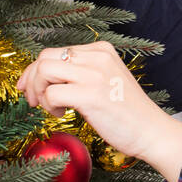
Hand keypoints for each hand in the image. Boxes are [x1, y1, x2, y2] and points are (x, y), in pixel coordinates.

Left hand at [16, 42, 181, 178]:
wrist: (151, 131)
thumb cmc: (127, 111)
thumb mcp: (106, 79)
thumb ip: (81, 71)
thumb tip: (41, 74)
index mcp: (102, 50)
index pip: (55, 51)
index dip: (35, 70)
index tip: (30, 87)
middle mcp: (98, 57)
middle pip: (45, 58)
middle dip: (31, 79)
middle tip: (33, 100)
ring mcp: (95, 74)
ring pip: (44, 71)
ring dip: (38, 92)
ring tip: (49, 107)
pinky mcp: (91, 95)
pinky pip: (51, 94)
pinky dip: (49, 107)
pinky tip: (62, 114)